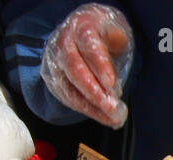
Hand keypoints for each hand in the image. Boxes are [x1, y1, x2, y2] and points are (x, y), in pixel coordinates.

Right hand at [40, 4, 132, 127]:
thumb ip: (117, 43)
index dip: (100, 65)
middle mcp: (64, 44)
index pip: (89, 46)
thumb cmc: (104, 35)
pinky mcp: (54, 78)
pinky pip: (68, 97)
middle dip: (94, 91)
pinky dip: (87, 109)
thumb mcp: (115, 32)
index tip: (111, 83)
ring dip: (91, 106)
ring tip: (112, 118)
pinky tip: (104, 117)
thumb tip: (115, 62)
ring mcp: (56, 61)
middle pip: (75, 69)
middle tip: (112, 108)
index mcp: (81, 28)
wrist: (82, 30)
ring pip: (69, 87)